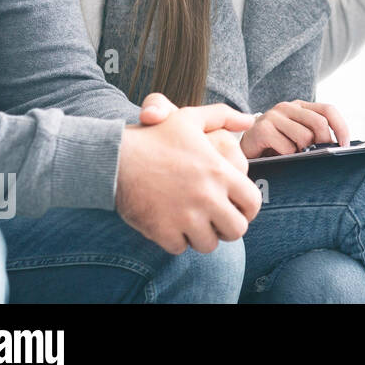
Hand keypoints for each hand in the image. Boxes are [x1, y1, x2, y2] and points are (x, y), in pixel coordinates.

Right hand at [116, 93, 263, 254]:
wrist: (113, 158)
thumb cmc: (153, 136)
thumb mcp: (189, 118)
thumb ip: (223, 116)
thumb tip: (248, 119)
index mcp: (219, 173)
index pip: (252, 203)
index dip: (248, 209)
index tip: (239, 208)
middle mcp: (207, 197)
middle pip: (236, 230)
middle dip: (228, 227)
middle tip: (217, 220)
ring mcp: (185, 216)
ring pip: (209, 244)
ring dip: (202, 236)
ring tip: (193, 223)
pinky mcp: (162, 231)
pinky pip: (179, 248)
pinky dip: (176, 240)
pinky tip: (170, 225)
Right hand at [238, 100, 349, 158]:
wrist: (244, 154)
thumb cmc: (274, 149)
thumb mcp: (298, 139)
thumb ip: (316, 137)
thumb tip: (340, 148)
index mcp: (300, 107)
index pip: (329, 110)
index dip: (341, 127)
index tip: (345, 146)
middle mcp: (287, 107)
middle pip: (319, 123)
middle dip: (324, 144)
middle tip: (319, 157)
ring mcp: (273, 116)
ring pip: (304, 137)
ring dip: (302, 153)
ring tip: (292, 157)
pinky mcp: (261, 128)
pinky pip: (287, 147)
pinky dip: (287, 156)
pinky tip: (278, 157)